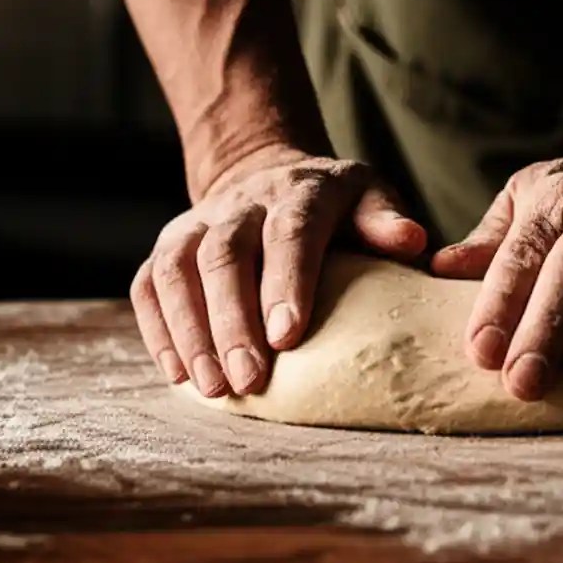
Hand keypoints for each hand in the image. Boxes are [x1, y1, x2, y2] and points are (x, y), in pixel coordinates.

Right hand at [131, 144, 426, 397]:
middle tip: (248, 380)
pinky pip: (149, 283)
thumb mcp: (370, 200)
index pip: (289, 232)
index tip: (287, 337)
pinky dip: (158, 329)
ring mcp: (198, 221)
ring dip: (190, 332)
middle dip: (232, 321)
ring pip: (178, 269)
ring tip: (213, 388)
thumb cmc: (336, 208)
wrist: (271, 175)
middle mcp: (242, 202)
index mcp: (300, 192)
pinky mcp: (169, 245)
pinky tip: (178, 374)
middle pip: (225, 254)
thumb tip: (412, 242)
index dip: (286, 282)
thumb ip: (386, 223)